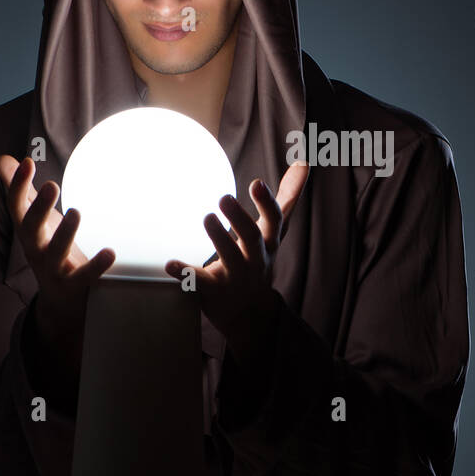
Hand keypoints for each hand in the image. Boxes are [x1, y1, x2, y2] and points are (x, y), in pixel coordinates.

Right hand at [0, 155, 115, 362]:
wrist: (60, 301)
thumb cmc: (49, 250)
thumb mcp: (34, 221)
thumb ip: (23, 192)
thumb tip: (4, 159)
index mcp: (27, 231)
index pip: (16, 206)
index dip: (18, 186)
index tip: (27, 162)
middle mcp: (35, 249)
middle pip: (30, 229)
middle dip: (38, 207)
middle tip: (52, 185)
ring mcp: (52, 269)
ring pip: (54, 253)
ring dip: (64, 233)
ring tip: (77, 212)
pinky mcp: (72, 286)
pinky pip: (84, 276)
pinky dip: (96, 266)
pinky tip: (110, 252)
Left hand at [164, 162, 308, 354]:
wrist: (250, 314)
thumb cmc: (259, 260)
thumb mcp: (274, 231)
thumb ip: (287, 197)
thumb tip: (304, 161)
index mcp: (268, 242)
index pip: (274, 220)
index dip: (266, 203)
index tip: (255, 183)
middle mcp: (255, 259)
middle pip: (252, 238)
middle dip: (240, 219)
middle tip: (223, 197)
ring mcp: (235, 276)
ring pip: (230, 258)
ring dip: (219, 238)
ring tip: (207, 217)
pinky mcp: (214, 291)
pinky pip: (200, 282)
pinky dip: (186, 273)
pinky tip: (170, 264)